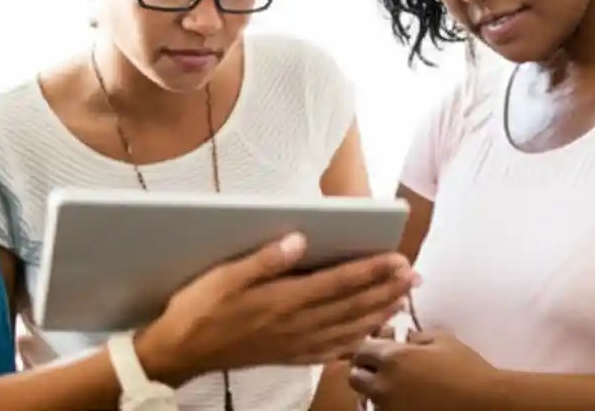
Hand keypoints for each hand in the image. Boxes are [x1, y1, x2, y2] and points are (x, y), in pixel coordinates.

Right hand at [134, 232, 416, 384]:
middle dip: (386, 290)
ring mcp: (294, 343)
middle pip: (352, 306)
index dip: (372, 271)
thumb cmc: (199, 308)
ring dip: (379, 313)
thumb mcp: (225, 275)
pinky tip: (368, 334)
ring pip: (348, 328)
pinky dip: (356, 340)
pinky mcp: (288, 356)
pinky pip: (331, 350)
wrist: (180, 352)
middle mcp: (295, 324)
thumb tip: (300, 238)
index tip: (398, 259)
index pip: (339, 283)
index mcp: (283, 300)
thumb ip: (265, 258)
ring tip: (403, 300)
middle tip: (414, 276)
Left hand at [348, 330, 498, 410]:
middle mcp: (384, 385)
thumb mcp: (443, 339)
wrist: (484, 402)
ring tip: (396, 386)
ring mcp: (390, 408)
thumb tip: (406, 338)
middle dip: (364, 371)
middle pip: (355, 378)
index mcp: (392, 358)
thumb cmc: (466, 367)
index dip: (369, 347)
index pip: (361, 350)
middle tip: (381, 368)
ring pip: (368, 398)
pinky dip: (389, 406)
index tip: (379, 347)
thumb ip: (417, 335)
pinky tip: (407, 400)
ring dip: (376, 390)